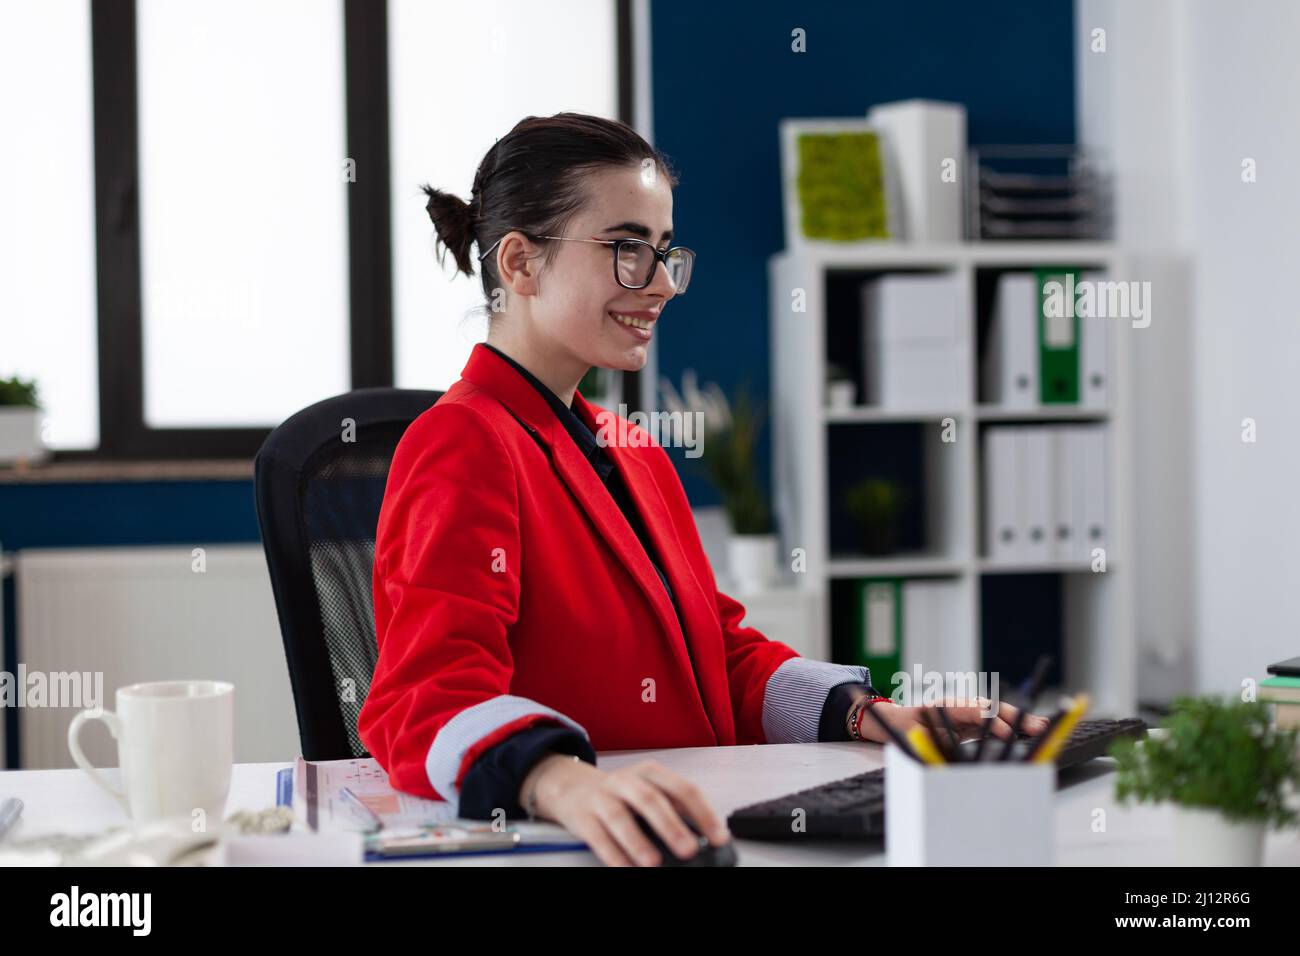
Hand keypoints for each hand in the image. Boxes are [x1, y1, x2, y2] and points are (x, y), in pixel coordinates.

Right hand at [521, 755, 730, 866]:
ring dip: (637, 841)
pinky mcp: (583, 817)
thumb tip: (702, 837)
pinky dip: (613, 855)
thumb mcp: (648, 790)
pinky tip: (626, 869)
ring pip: (619, 817)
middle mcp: (626, 781)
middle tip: (690, 849)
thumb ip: (672, 809)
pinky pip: (597, 837)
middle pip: (650, 800)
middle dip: (671, 826)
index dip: (703, 813)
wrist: (571, 788)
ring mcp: (602, 797)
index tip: (719, 837)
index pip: (682, 788)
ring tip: (653, 863)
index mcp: (650, 772)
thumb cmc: (620, 794)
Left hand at [857, 696, 1050, 747]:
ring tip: (1043, 727)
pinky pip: (997, 720)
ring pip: (997, 711)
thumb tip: (942, 747)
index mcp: (943, 706)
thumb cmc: (904, 729)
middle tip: (1037, 727)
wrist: (899, 721)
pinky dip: (1015, 724)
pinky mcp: (974, 720)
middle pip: (991, 707)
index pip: (974, 711)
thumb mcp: (911, 736)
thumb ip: (927, 742)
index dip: (992, 722)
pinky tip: (1032, 729)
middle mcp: (959, 705)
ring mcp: (968, 711)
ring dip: (1020, 719)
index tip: (1007, 734)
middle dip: (1015, 717)